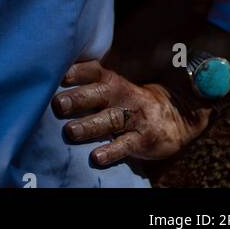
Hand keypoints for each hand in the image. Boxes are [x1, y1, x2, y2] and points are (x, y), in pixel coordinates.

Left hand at [51, 57, 212, 168]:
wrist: (175, 116)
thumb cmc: (131, 101)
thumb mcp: (116, 88)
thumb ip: (91, 84)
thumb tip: (55, 79)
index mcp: (114, 81)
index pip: (95, 71)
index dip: (79, 72)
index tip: (61, 75)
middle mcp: (123, 96)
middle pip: (100, 94)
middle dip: (79, 98)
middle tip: (58, 104)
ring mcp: (135, 118)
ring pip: (111, 120)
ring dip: (90, 125)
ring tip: (70, 132)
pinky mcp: (143, 140)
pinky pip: (127, 145)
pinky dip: (112, 151)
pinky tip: (96, 157)